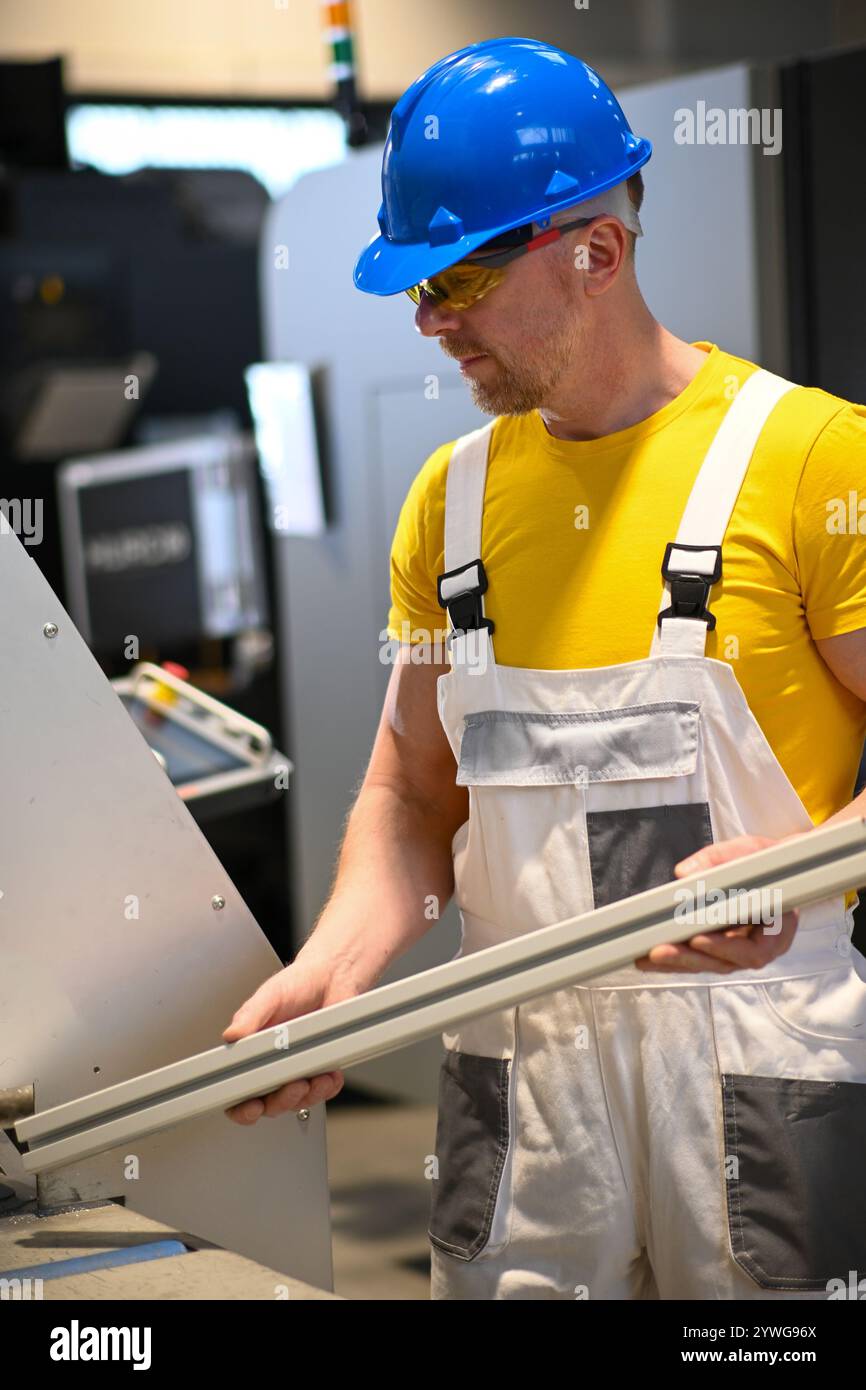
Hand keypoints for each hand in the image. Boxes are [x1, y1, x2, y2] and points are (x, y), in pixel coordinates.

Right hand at [222, 953, 366, 1123]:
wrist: (331, 976)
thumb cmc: (297, 983)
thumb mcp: (269, 996)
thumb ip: (250, 1016)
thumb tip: (231, 1036)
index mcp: (252, 1050)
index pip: (238, 1090)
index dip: (242, 1106)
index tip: (251, 1105)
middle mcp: (273, 1064)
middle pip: (269, 1103)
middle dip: (280, 1102)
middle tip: (292, 1086)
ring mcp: (298, 1068)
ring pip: (298, 1102)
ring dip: (306, 1096)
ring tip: (313, 1079)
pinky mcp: (322, 1067)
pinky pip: (324, 1090)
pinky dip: (328, 1087)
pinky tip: (329, 1075)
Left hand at [634, 832, 802, 974]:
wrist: (770, 868)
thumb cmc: (763, 862)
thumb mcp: (748, 850)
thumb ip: (718, 859)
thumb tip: (685, 872)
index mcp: (778, 928)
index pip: (756, 950)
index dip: (726, 948)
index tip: (698, 938)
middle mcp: (760, 946)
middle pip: (726, 963)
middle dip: (690, 958)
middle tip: (660, 952)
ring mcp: (738, 950)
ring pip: (708, 964)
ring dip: (676, 962)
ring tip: (646, 957)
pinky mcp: (719, 947)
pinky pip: (698, 957)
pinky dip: (674, 958)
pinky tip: (648, 956)